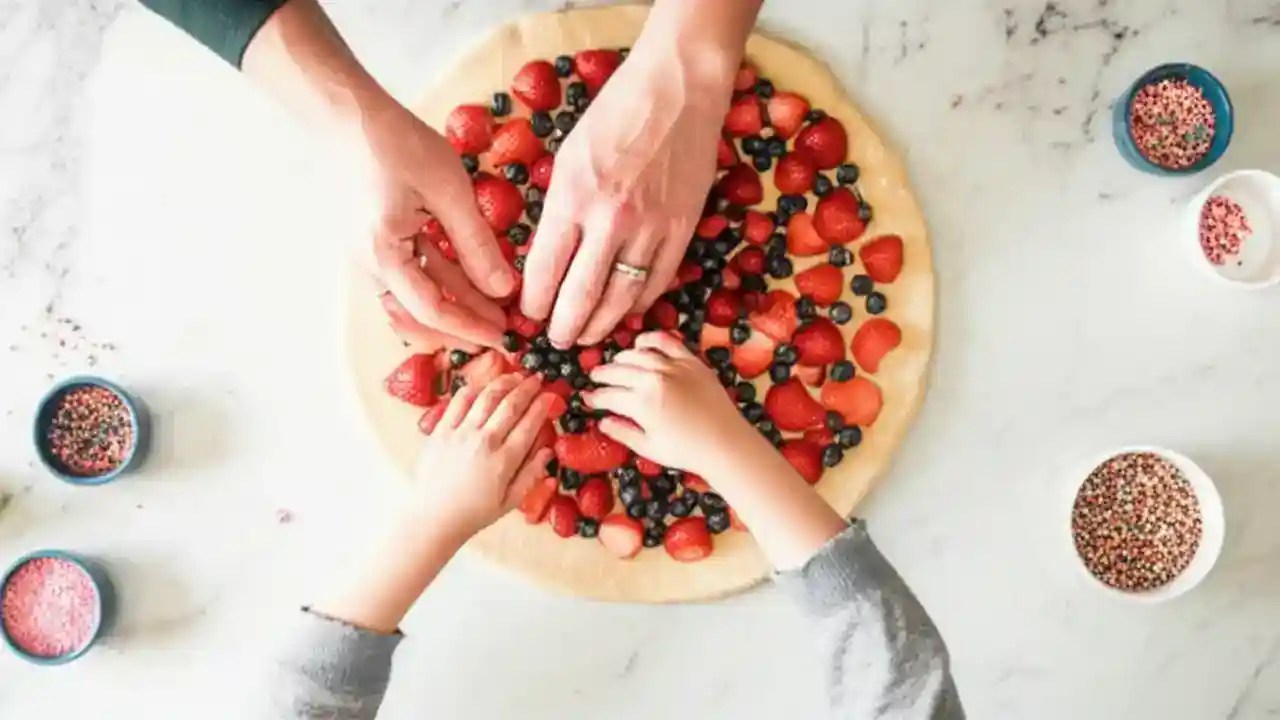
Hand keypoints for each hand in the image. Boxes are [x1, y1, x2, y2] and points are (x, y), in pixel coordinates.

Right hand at [241, 0, 516, 351]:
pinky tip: (466, 291)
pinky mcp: (374, 246)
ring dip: (451, 314)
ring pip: (412, 305)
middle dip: (464, 329)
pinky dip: (437, 294)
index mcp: (384, 255)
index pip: (434, 310)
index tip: (508, 337)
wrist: (346, 115)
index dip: (473, 327)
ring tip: (489, 316)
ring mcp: (369, 258)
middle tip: (506, 334)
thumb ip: (476, 243)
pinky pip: (407, 284)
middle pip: (420, 318)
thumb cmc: (396, 143)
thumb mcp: (448, 190)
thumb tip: (503, 289)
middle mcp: (371, 266)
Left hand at [407, 373, 554, 537]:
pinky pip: (458, 402)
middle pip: (510, 405)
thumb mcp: (509, 502)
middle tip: (537, 379)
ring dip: (503, 382)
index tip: (551, 396)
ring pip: (486, 397)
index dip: (542, 406)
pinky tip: (483, 386)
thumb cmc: (473, 514)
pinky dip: (473, 389)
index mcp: (504, 461)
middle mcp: (484, 441)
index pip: (529, 424)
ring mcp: (460, 433)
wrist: (432, 518)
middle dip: (527, 388)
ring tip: (514, 376)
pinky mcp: (440, 430)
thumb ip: (530, 475)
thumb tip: (548, 451)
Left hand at [521, 43, 732, 347]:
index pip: (543, 272)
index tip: (528, 317)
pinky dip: (638, 305)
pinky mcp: (681, 232)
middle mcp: (608, 220)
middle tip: (557, 341)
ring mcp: (649, 230)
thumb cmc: (614, 116)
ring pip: (620, 301)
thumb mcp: (568, 159)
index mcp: (571, 199)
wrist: (678, 92)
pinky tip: (625, 311)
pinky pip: (655, 284)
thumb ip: (558, 211)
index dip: (533, 305)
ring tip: (587, 337)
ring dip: (600, 326)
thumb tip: (548, 261)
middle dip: (563, 329)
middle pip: (580, 298)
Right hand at [588, 332, 846, 567]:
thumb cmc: (685, 451)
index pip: (608, 396)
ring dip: (622, 358)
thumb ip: (622, 432)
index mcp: (641, 403)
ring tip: (615, 363)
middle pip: (618, 371)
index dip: (594, 397)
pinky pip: (666, 342)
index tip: (586, 398)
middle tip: (595, 377)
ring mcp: (673, 366)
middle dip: (603, 375)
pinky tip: (641, 343)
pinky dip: (650, 339)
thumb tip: (602, 421)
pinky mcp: (691, 361)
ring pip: (638, 354)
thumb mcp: (649, 447)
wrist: (725, 442)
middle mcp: (654, 379)